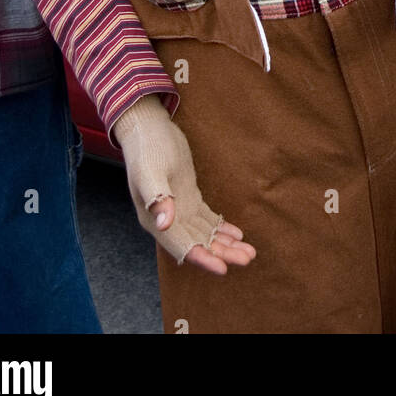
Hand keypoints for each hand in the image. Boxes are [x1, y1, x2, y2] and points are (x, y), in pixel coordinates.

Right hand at [113, 95, 256, 274]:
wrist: (147, 127)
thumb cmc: (147, 148)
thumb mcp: (150, 171)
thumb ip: (157, 198)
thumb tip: (164, 224)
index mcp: (154, 219)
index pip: (182, 247)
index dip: (203, 258)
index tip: (224, 269)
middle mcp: (167, 220)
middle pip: (198, 244)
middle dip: (223, 253)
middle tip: (248, 257)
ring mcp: (178, 209)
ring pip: (205, 234)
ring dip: (226, 244)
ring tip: (249, 251)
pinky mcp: (188, 197)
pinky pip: (206, 220)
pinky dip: (221, 228)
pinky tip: (237, 234)